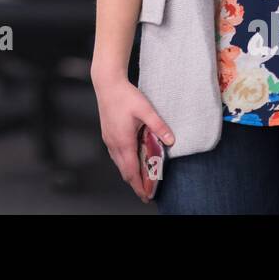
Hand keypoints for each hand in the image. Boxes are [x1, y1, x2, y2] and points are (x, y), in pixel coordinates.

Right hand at [93, 71, 173, 202]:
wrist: (107, 84)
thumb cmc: (124, 95)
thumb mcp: (146, 109)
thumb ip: (159, 126)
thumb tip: (171, 140)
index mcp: (123, 141)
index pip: (131, 171)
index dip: (139, 185)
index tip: (146, 195)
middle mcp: (114, 143)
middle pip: (124, 171)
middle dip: (135, 184)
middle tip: (146, 193)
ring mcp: (109, 139)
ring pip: (119, 163)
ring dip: (129, 173)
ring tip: (141, 179)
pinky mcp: (107, 134)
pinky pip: (116, 155)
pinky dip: (124, 163)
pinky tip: (132, 159)